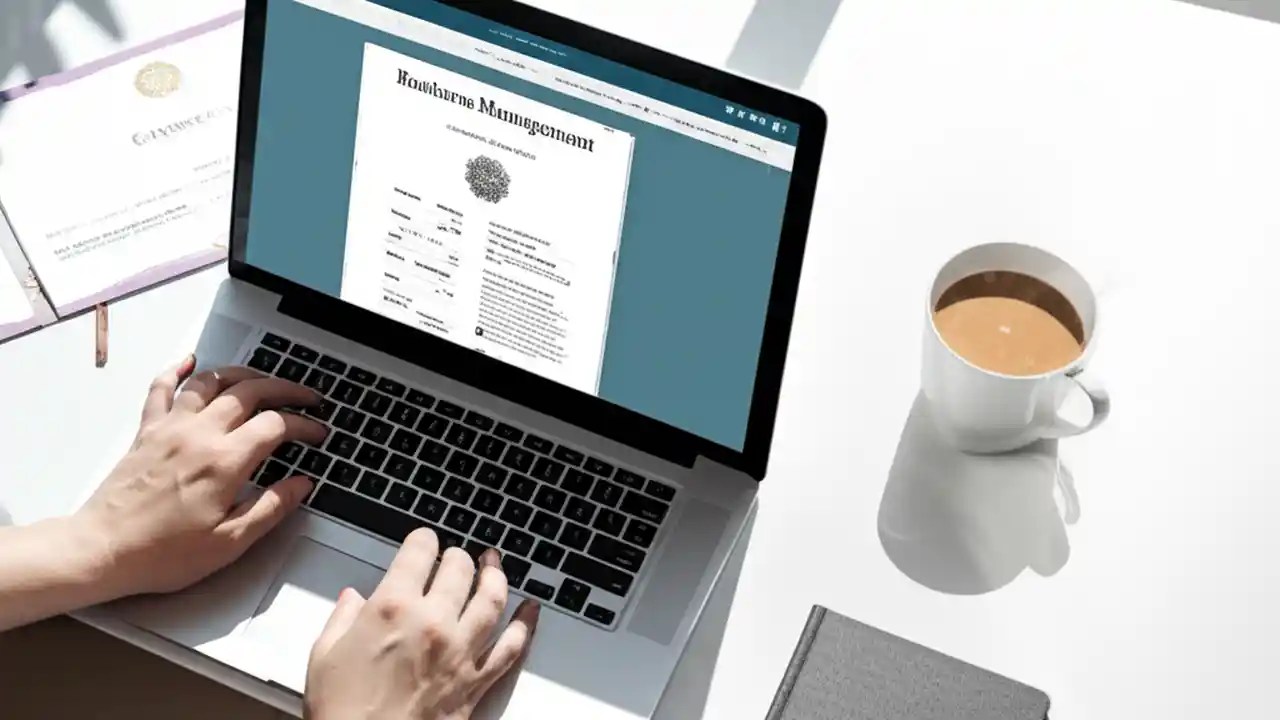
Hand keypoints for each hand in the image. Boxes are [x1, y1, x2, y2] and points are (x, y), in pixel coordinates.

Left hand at [74, 355, 327, 598]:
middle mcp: (198, 436)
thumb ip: (272, 508)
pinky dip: (177, 369)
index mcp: (224, 463)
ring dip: (243, 373)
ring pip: (212, 381)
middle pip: (251, 392)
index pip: (277, 425)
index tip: (318, 433)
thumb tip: (301, 485)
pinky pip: (161, 388)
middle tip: (306, 397)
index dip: (305, 425)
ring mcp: (170, 429)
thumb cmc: (161, 553)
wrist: (101, 551)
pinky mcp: (146, 432)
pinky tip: (190, 362)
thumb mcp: (230, 543)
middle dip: (286, 389)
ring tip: (263, 379)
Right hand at [305, 530, 539, 719]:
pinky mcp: (476, 681)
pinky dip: (526, 625)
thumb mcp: (323, 656)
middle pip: (459, 569)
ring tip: (494, 563)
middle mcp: (432, 623)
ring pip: (492, 598)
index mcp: (391, 609)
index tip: (423, 540)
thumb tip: (351, 599)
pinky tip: (530, 610)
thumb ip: (341, 619)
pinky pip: (512, 646)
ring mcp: (460, 652)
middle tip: (454, 555)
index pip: (418, 552)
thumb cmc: (342, 713)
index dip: (423, 539)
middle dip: (456, 556)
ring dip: (496, 575)